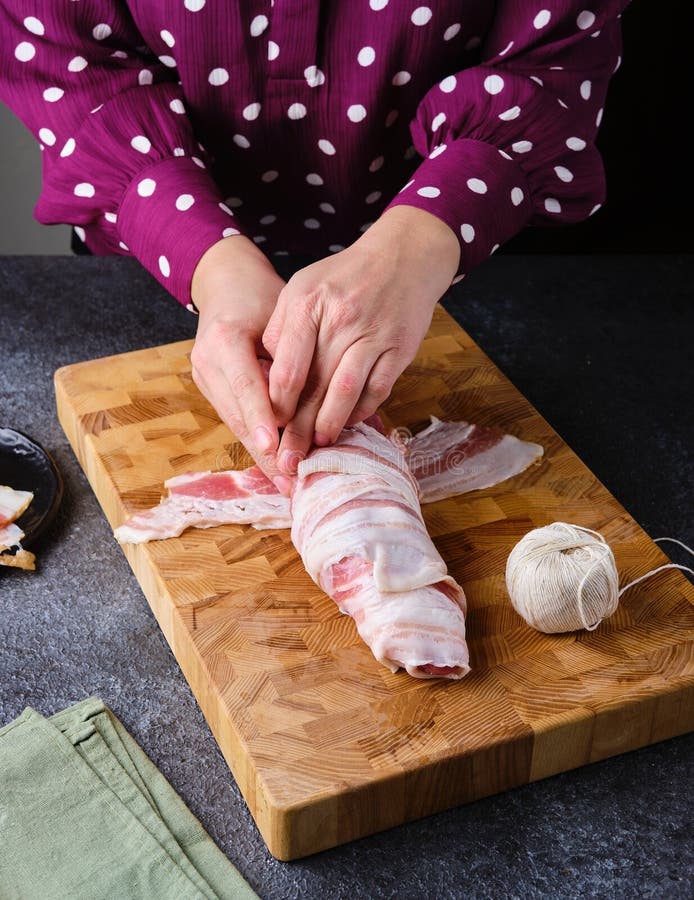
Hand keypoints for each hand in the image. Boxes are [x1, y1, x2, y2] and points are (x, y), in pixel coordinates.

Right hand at [190, 235, 285, 479]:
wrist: (226, 282)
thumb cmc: (261, 295)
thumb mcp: (280, 312)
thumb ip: (292, 352)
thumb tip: (318, 396)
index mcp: (224, 338)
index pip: (245, 383)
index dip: (261, 415)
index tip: (274, 443)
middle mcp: (207, 362)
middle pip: (238, 414)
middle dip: (265, 452)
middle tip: (290, 480)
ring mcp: (205, 379)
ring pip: (236, 424)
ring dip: (263, 456)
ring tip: (288, 483)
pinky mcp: (211, 389)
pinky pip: (238, 420)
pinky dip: (259, 443)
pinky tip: (278, 466)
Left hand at [262, 206, 460, 476]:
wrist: (404, 257)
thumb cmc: (345, 277)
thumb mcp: (303, 286)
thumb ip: (282, 327)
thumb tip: (266, 373)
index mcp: (308, 304)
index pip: (287, 367)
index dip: (276, 404)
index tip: (270, 428)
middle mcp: (340, 320)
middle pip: (314, 386)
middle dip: (298, 429)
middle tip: (288, 459)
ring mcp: (372, 335)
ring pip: (346, 392)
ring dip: (330, 425)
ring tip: (318, 447)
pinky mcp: (398, 349)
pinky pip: (377, 389)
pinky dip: (361, 411)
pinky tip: (348, 424)